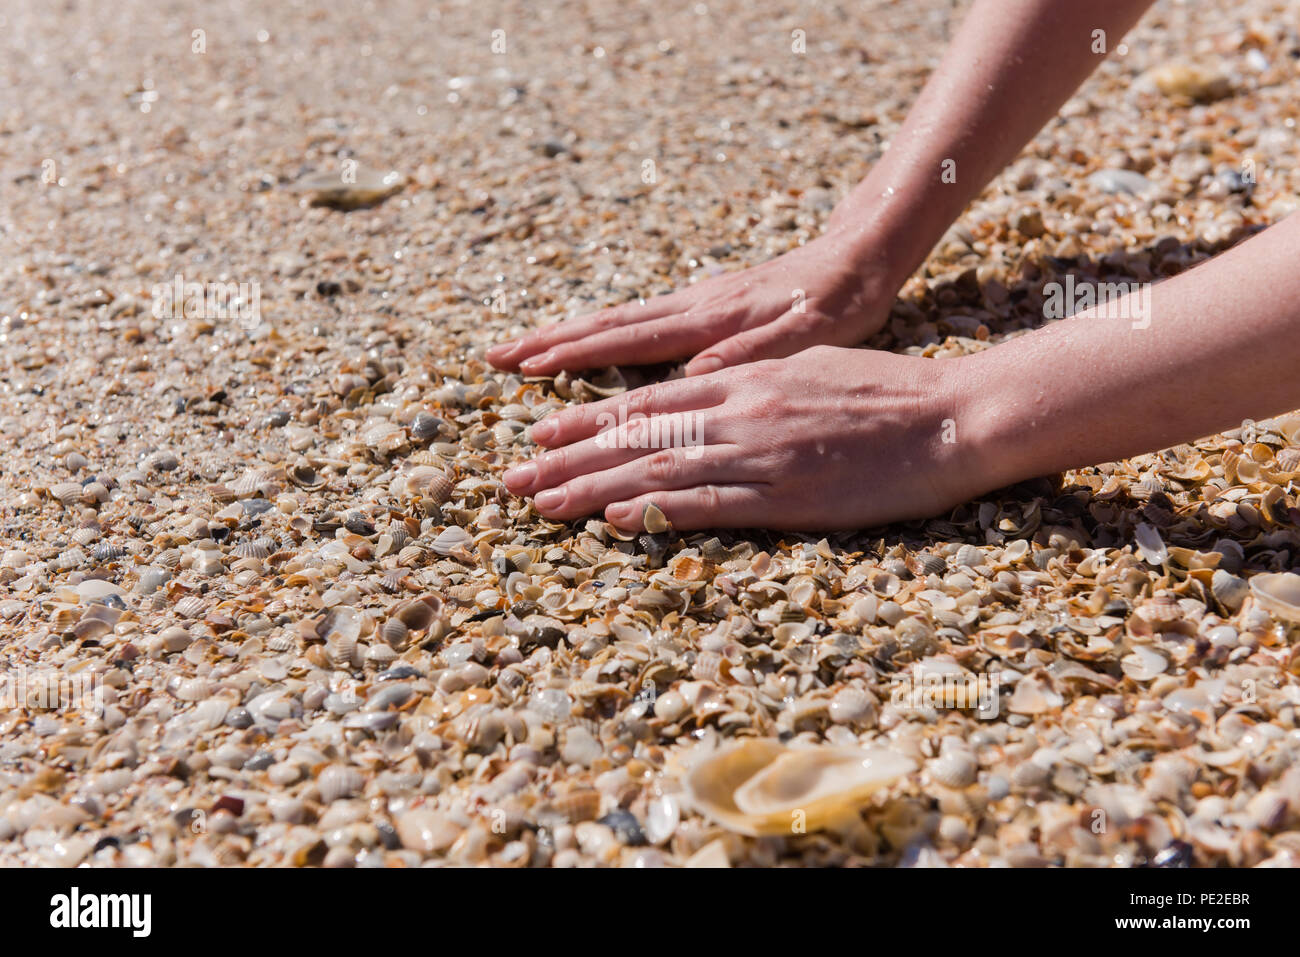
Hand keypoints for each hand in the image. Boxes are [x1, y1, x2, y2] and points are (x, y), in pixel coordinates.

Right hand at [486, 228, 902, 377]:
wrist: (859, 257)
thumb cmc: (840, 303)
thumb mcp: (809, 336)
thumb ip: (754, 354)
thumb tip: (696, 378)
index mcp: (710, 321)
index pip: (627, 339)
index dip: (575, 356)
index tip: (527, 369)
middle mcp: (691, 307)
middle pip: (606, 326)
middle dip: (548, 344)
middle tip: (495, 359)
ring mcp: (694, 302)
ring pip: (616, 320)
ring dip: (565, 337)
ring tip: (522, 352)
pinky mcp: (704, 304)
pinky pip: (637, 321)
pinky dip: (600, 333)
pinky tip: (585, 344)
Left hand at [501, 345, 1003, 530]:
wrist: (952, 416)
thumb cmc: (886, 392)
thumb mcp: (806, 369)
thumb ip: (749, 382)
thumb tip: (705, 387)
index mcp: (743, 380)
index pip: (647, 400)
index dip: (587, 418)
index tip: (540, 431)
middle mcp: (739, 411)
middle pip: (635, 436)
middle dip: (566, 456)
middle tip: (510, 478)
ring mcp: (761, 453)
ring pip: (658, 471)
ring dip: (591, 488)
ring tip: (538, 503)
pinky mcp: (789, 495)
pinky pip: (710, 504)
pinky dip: (656, 514)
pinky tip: (614, 524)